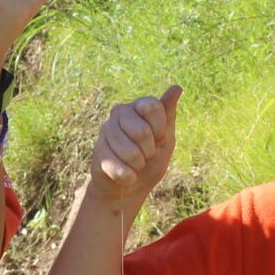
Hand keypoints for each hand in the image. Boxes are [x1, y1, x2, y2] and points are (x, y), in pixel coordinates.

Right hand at [87, 86, 182, 203]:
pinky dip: (128, 176)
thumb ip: (168, 115)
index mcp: (138, 106)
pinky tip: (126, 174)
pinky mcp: (98, 151)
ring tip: (135, 164)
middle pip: (142, 131)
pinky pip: (119, 167)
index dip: (160, 129)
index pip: (152, 106)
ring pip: (130, 152)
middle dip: (149, 150)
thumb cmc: (151, 160)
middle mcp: (119, 112)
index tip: (159, 139)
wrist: (131, 186)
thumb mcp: (166, 139)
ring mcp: (106, 130)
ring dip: (138, 165)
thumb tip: (176, 87)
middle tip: (146, 154)